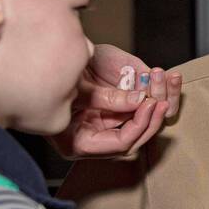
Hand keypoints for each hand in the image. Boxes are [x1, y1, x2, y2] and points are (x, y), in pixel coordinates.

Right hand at [50, 44, 183, 159]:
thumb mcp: (78, 89)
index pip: (120, 144)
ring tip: (164, 89)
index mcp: (80, 144)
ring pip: (139, 126)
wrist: (44, 64)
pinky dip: (148, 98)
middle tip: (161, 101)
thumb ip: (106, 98)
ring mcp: (103, 127)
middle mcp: (95, 140)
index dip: (138, 125)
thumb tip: (138, 101)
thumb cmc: (50, 81)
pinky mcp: (109, 114)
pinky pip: (135, 112)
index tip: (148, 105)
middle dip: (151, 119)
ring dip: (153, 108)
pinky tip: (157, 82)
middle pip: (135, 139)